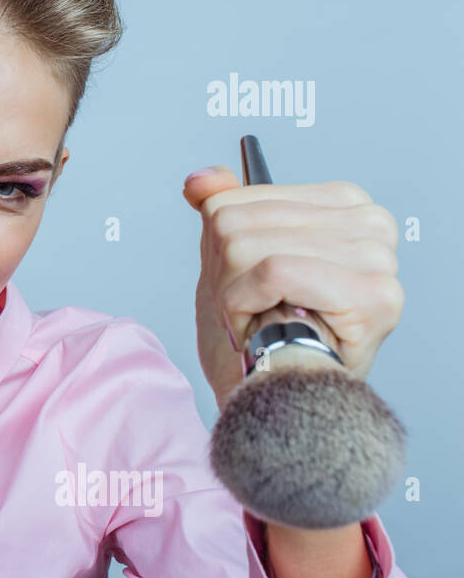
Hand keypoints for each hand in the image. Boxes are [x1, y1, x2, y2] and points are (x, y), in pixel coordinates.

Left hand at [181, 166, 402, 409]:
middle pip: (241, 222)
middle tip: (249, 309)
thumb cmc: (263, 335)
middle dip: (227, 274)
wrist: (276, 397)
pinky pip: (272, 271)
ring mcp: (378, 260)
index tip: (246, 281)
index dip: (227, 246)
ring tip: (258, 320)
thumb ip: (223, 207)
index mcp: (346, 204)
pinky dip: (245, 305)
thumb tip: (200, 180)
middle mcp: (372, 225)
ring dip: (232, 294)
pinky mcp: (373, 293)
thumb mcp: (232, 258)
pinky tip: (260, 328)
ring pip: (248, 247)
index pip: (246, 197)